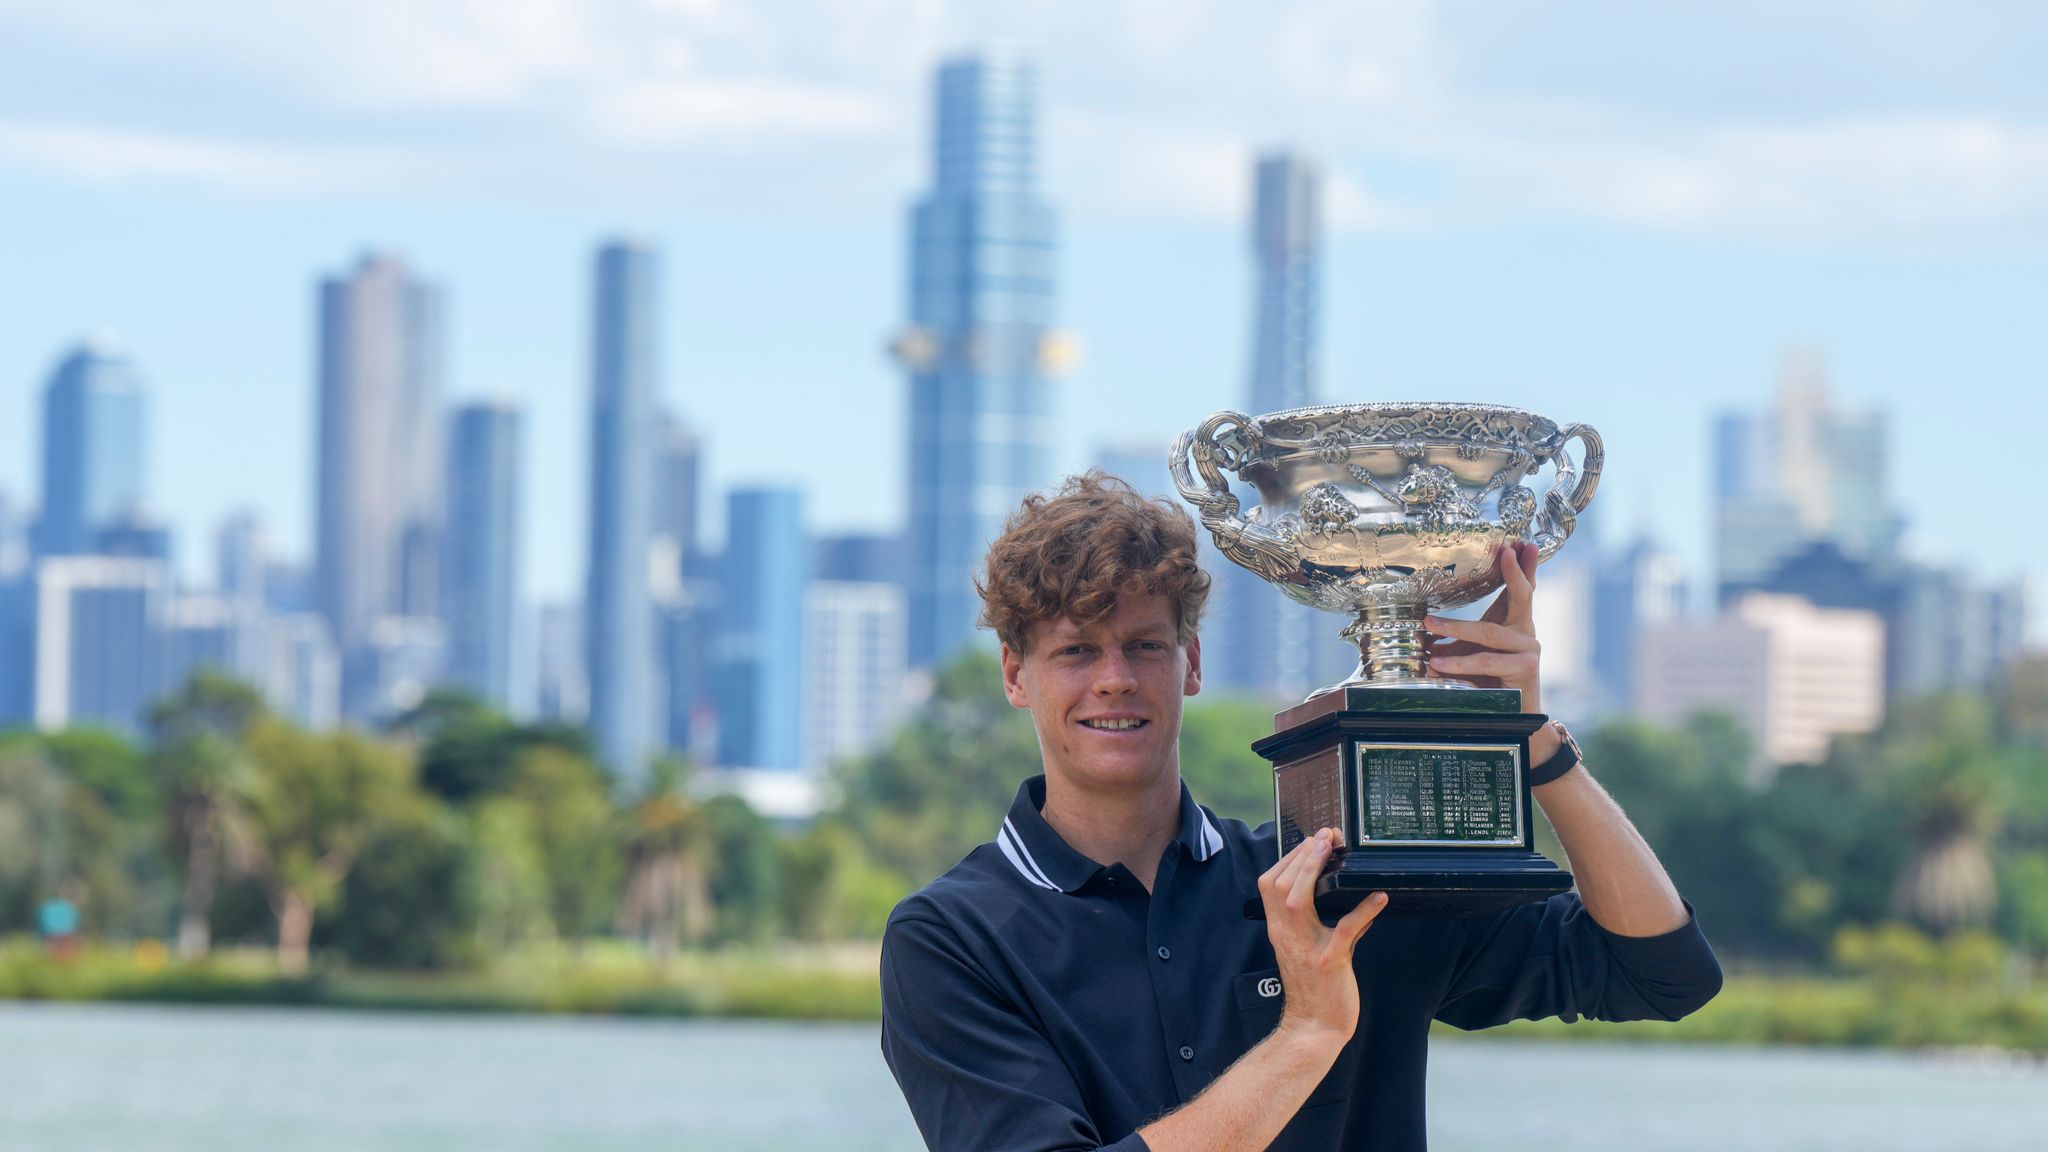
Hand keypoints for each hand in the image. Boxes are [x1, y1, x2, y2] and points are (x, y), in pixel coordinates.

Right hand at [1257, 828, 1386, 1049]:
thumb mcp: (1305, 950)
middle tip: (1324, 835)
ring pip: (1299, 901)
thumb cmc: (1313, 989)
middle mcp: (1286, 934)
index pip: (1271, 884)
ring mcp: (1306, 948)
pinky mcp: (1329, 962)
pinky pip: (1345, 930)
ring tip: (1334, 850)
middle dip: (1302, 855)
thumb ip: (1320, 923)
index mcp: (1279, 929)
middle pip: (1281, 885)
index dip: (1289, 858)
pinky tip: (1379, 897)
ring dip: (1314, 871)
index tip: (1310, 840)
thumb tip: (1352, 900)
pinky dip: (1363, 911)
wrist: (1313, 1028)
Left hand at [1423, 541, 1542, 712]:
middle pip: (1521, 597)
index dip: (1520, 567)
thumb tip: (1424, 625)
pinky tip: (1438, 664)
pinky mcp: (1526, 670)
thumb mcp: (1471, 650)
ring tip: (1429, 627)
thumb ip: (1456, 636)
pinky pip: (1486, 662)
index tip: (1519, 544)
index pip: (1521, 589)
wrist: (1512, 716)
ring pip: (1490, 634)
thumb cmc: (1490, 680)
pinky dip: (1459, 662)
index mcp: (1515, 621)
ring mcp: (1530, 651)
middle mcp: (1527, 632)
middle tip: (1503, 553)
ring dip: (1457, 630)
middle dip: (1510, 574)